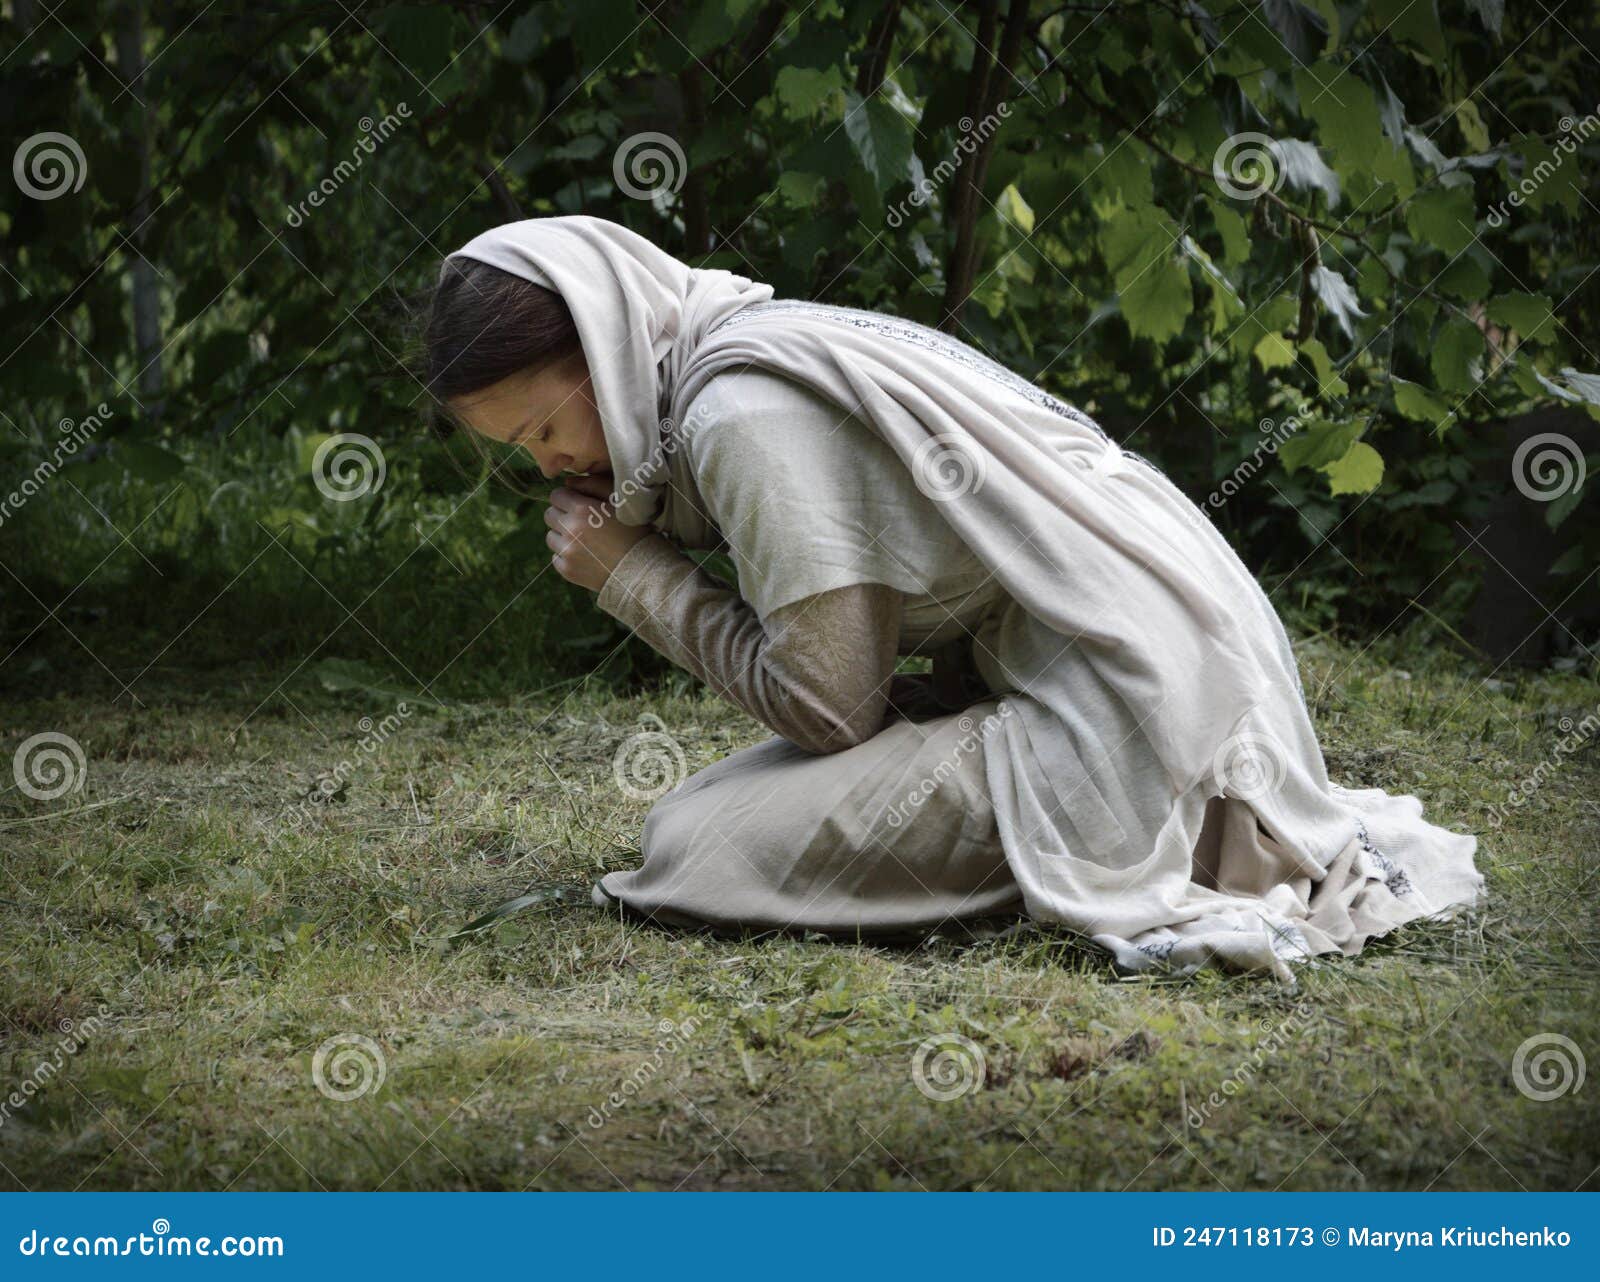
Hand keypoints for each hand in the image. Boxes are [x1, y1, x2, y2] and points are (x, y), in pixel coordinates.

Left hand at [545, 475, 650, 592]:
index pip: (556, 495)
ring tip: (584, 540)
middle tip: (581, 522)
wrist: (642, 570)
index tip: (579, 504)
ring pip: (551, 537)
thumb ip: (594, 484)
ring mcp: (567, 552)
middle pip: (549, 515)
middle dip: (562, 515)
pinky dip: (567, 555)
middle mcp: (570, 530)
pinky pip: (556, 557)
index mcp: (582, 509)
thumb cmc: (634, 531)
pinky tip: (586, 555)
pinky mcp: (567, 570)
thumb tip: (568, 483)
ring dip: (563, 536)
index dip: (568, 498)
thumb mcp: (620, 501)